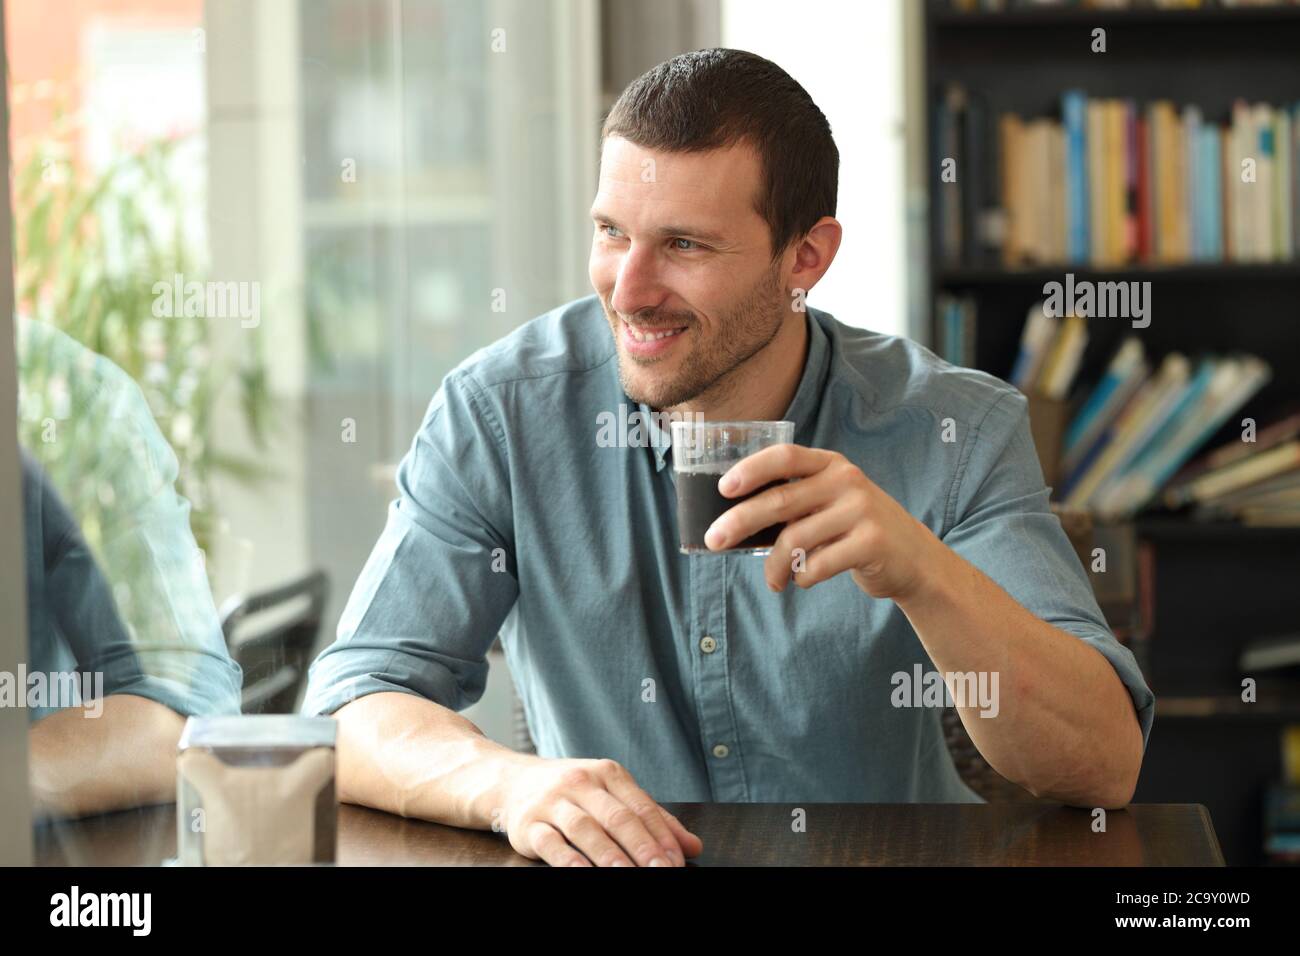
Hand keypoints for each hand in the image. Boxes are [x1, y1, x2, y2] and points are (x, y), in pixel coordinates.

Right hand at [499, 756, 702, 865]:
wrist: (512, 781)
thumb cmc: (572, 792)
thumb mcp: (611, 794)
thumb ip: (651, 819)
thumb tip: (692, 846)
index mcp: (608, 774)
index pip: (641, 807)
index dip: (661, 836)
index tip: (676, 863)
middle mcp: (580, 782)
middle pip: (617, 817)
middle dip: (642, 848)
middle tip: (661, 872)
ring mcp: (552, 802)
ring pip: (585, 829)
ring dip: (609, 855)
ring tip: (628, 876)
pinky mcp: (528, 824)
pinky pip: (550, 843)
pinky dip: (569, 859)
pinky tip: (584, 873)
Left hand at [704, 444, 943, 599]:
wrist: (914, 558)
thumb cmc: (856, 530)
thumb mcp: (831, 502)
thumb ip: (795, 501)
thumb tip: (731, 522)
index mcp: (831, 464)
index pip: (784, 456)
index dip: (750, 470)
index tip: (722, 488)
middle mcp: (846, 481)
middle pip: (779, 500)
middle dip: (739, 522)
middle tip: (714, 541)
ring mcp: (861, 510)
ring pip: (795, 539)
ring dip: (774, 565)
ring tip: (773, 580)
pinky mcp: (871, 543)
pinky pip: (817, 564)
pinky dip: (801, 577)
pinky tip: (802, 580)